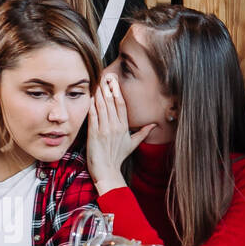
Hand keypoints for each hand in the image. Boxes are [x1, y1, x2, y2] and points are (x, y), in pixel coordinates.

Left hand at [87, 74, 154, 194]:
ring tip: (97, 81)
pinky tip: (90, 95)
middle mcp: (115, 127)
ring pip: (102, 106)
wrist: (107, 170)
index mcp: (124, 128)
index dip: (118, 92)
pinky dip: (91, 104)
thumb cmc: (118, 158)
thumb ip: (143, 133)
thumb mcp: (133, 144)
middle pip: (112, 102)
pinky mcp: (94, 133)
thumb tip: (155, 125)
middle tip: (105, 75)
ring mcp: (104, 129)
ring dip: (99, 93)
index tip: (114, 81)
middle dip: (108, 88)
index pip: (122, 105)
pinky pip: (93, 115)